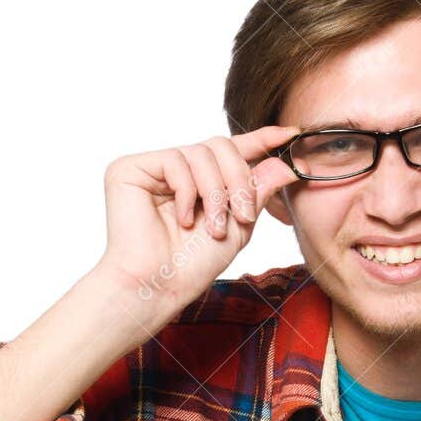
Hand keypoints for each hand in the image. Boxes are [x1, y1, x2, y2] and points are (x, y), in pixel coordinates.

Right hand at [95, 124, 300, 319]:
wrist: (159, 286)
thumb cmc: (193, 265)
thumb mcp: (239, 226)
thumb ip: (258, 192)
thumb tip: (286, 165)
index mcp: (200, 181)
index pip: (232, 150)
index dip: (261, 139)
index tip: (291, 134)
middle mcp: (176, 170)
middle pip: (220, 146)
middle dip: (239, 180)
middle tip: (244, 215)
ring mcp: (152, 167)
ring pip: (202, 153)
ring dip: (216, 194)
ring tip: (213, 228)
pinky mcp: (130, 168)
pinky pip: (175, 160)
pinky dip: (187, 192)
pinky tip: (183, 220)